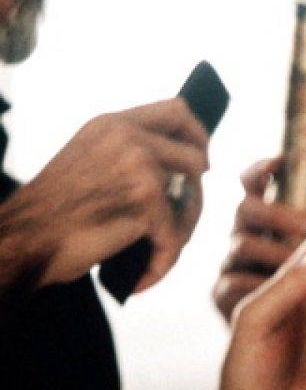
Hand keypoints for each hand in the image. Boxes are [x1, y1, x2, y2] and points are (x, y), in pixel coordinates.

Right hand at [0, 98, 207, 295]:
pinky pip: (175, 238)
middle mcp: (128, 137)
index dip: (198, 135)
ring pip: (192, 199)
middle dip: (195, 191)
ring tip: (158, 253)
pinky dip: (161, 264)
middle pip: (196, 155)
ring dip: (181, 231)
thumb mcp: (88, 161)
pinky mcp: (146, 200)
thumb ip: (128, 152)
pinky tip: (142, 279)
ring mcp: (140, 166)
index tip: (200, 160)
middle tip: (182, 218)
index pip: (178, 110)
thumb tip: (187, 162)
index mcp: (113, 124)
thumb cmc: (53, 213)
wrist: (21, 241)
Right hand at [213, 157, 305, 321]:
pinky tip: (278, 295)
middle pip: (246, 209)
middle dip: (276, 212)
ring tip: (300, 264)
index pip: (254, 185)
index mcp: (268, 222)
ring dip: (272, 251)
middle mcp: (246, 238)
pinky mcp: (221, 296)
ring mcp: (231, 265)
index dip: (261, 170)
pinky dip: (256, 286)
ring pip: (240, 244)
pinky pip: (230, 284)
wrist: (289, 353)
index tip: (280, 160)